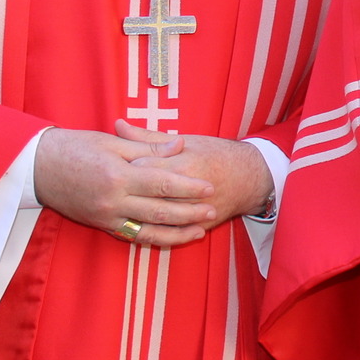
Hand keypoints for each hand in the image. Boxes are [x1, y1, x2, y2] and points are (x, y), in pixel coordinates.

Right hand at [33, 126, 216, 247]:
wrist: (39, 167)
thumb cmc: (75, 147)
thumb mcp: (113, 143)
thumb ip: (149, 147)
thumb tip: (180, 145)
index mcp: (118, 175)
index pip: (162, 184)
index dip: (188, 187)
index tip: (209, 187)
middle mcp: (113, 201)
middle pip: (160, 211)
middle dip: (189, 213)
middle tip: (213, 210)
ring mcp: (106, 217)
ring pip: (148, 231)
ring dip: (177, 233)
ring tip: (200, 230)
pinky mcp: (101, 225)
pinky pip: (132, 236)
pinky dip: (155, 239)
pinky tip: (171, 237)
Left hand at [117, 121, 275, 226]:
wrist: (250, 178)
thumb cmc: (216, 154)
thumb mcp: (186, 140)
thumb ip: (149, 137)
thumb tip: (118, 125)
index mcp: (182, 164)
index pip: (142, 167)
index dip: (123, 167)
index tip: (109, 166)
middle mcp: (186, 190)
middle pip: (144, 194)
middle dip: (125, 192)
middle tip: (110, 188)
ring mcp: (193, 211)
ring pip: (154, 218)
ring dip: (134, 214)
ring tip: (119, 207)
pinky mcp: (197, 227)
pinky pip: (169, 235)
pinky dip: (151, 233)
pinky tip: (135, 227)